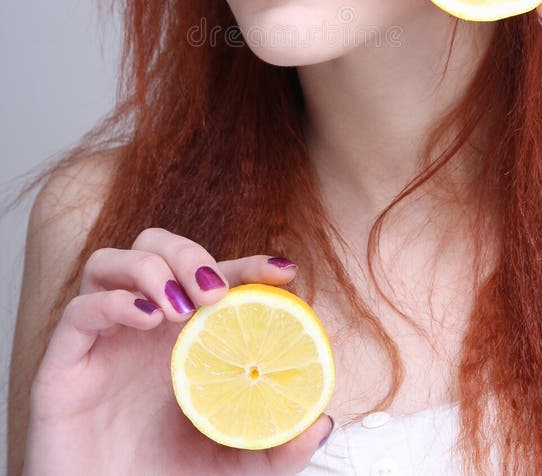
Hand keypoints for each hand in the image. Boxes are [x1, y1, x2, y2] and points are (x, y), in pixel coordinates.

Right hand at [24, 229, 332, 475]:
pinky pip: (79, 310)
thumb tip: (320, 420)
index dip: (246, 264)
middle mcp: (140, 327)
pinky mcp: (63, 363)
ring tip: (178, 307)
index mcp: (181, 336)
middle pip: (154, 247)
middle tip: (213, 292)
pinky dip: (113, 302)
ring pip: (110, 261)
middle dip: (186, 253)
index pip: (211, 276)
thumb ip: (275, 446)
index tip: (283, 270)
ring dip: (149, 268)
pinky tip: (145, 321)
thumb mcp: (235, 467)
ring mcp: (100, 340)